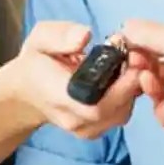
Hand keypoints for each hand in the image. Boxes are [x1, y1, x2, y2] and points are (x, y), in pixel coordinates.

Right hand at [7, 21, 143, 139]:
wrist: (28, 91)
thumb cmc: (37, 61)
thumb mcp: (41, 38)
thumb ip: (60, 36)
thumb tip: (84, 37)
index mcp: (56, 95)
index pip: (93, 104)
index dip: (120, 85)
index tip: (130, 58)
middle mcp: (72, 118)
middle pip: (115, 110)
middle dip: (132, 81)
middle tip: (136, 54)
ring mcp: (85, 128)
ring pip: (122, 112)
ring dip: (132, 88)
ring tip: (130, 62)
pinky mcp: (95, 129)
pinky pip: (120, 114)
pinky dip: (129, 95)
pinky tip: (125, 75)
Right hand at [121, 19, 163, 164]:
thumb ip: (151, 33)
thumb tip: (126, 26)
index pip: (158, 47)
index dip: (139, 48)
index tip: (124, 50)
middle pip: (155, 71)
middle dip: (141, 69)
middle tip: (135, 70)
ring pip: (157, 96)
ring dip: (150, 89)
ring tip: (153, 85)